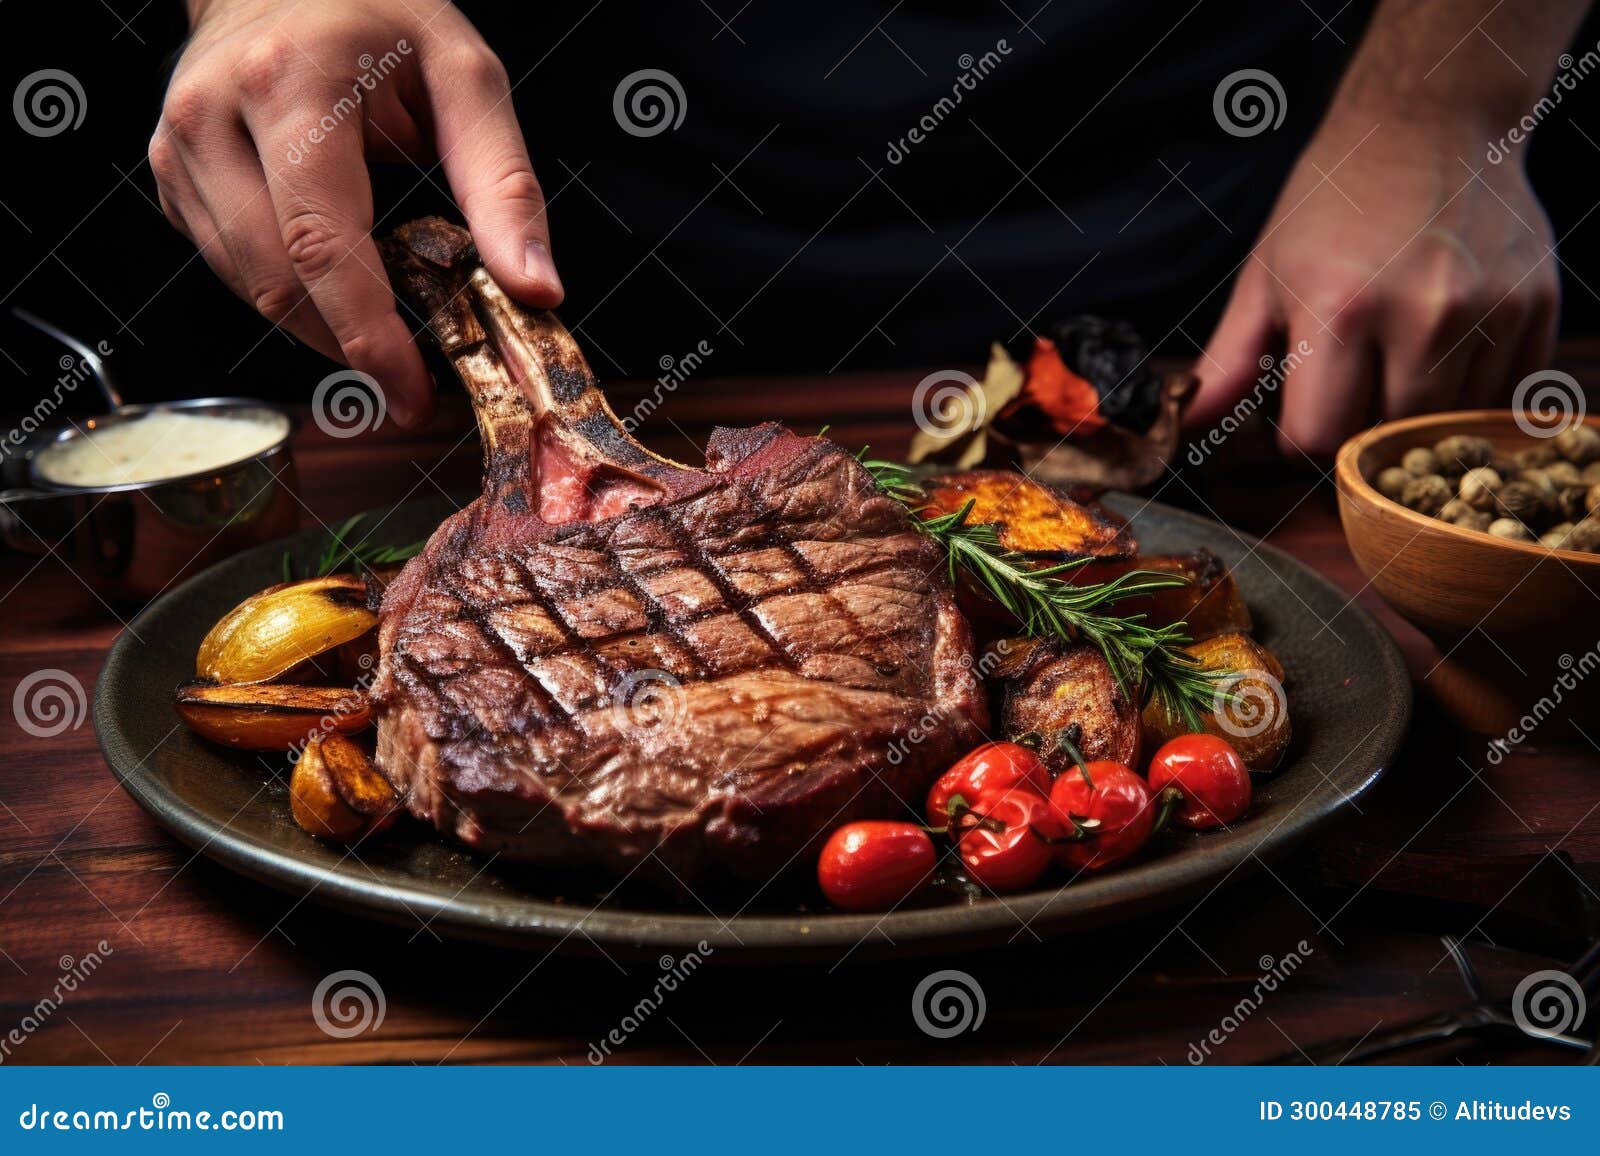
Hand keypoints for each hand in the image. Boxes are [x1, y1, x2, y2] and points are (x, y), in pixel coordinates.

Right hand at [150, 0, 562, 426]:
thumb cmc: (379, 17)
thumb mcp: (466, 78)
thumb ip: (504, 186)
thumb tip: (535, 287)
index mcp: (290, 86)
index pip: (323, 243)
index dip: (368, 336)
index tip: (412, 393)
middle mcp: (215, 116)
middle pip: (277, 279)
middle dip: (348, 347)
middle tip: (409, 383)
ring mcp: (179, 147)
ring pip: (247, 285)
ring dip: (319, 326)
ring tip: (383, 325)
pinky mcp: (171, 175)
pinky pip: (230, 266)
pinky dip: (288, 293)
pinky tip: (333, 279)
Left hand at [1190, 112, 1557, 457]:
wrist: (1432, 119)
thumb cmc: (1333, 201)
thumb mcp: (1265, 275)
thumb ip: (1227, 362)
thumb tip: (1185, 430)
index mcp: (1340, 307)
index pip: (1318, 437)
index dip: (1298, 439)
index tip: (1297, 412)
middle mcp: (1422, 314)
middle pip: (1381, 435)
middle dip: (1353, 423)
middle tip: (1345, 378)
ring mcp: (1489, 313)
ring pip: (1443, 423)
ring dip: (1411, 412)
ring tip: (1393, 356)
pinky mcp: (1537, 307)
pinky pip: (1500, 396)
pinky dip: (1469, 392)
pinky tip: (1444, 347)